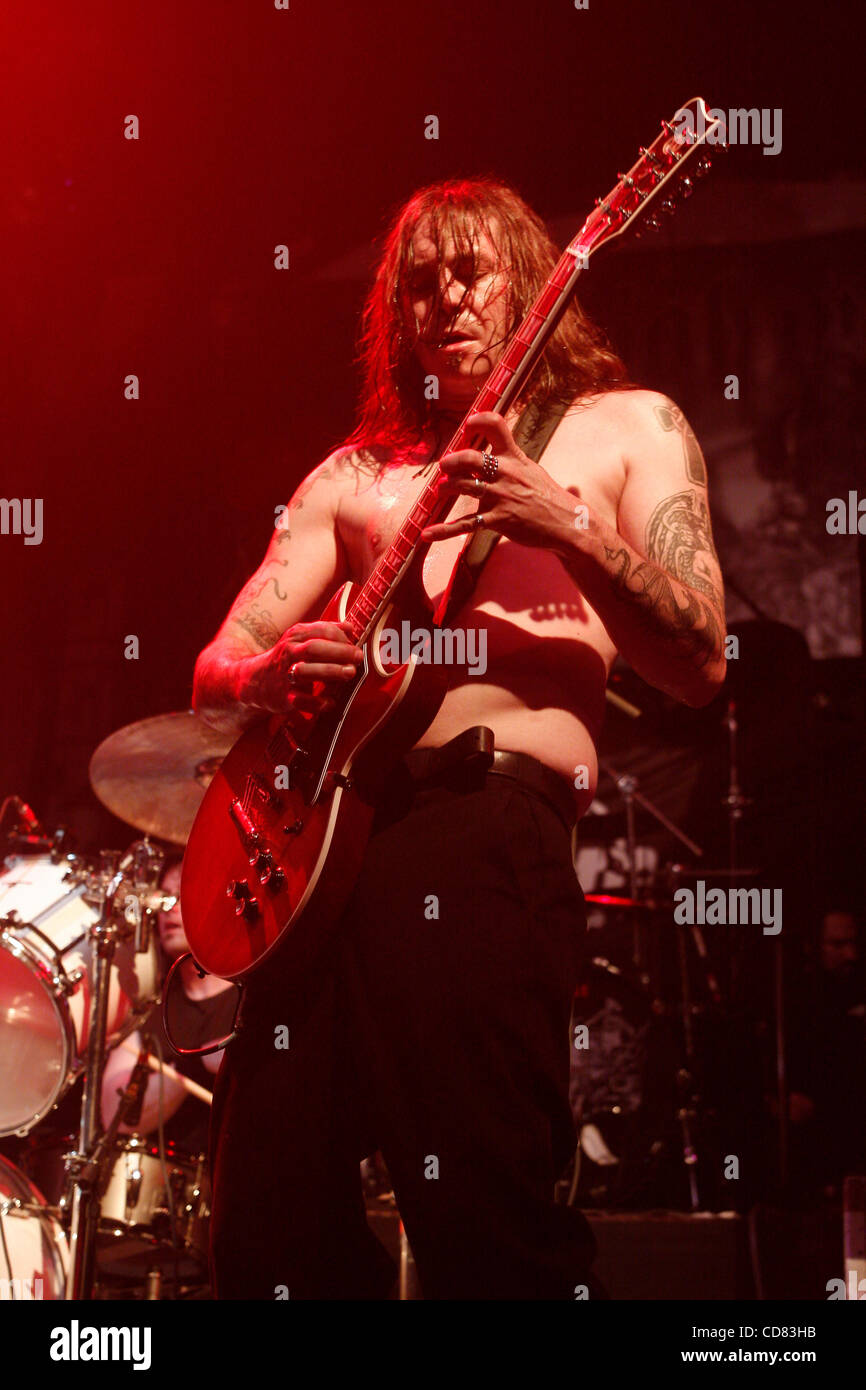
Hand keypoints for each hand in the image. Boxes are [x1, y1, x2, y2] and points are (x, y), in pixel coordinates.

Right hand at [246, 620, 362, 715]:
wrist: (255, 680)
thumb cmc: (286, 658)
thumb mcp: (301, 638)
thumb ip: (325, 631)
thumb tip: (350, 627)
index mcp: (295, 636)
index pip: (320, 631)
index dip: (340, 637)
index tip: (354, 645)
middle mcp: (289, 653)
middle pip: (314, 648)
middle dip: (339, 652)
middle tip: (357, 657)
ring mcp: (285, 675)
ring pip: (307, 672)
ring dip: (330, 672)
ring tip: (349, 673)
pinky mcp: (284, 696)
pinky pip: (301, 700)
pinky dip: (317, 702)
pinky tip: (331, 702)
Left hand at [420, 411, 577, 548]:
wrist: (567, 524)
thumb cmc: (548, 497)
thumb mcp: (533, 470)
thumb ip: (513, 459)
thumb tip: (497, 451)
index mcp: (515, 457)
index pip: (497, 426)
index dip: (479, 421)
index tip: (467, 425)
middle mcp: (506, 473)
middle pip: (470, 458)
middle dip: (451, 462)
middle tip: (444, 466)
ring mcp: (501, 497)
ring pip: (463, 487)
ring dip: (446, 488)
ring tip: (441, 490)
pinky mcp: (498, 520)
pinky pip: (465, 524)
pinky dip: (443, 531)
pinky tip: (427, 534)